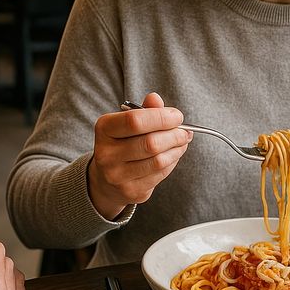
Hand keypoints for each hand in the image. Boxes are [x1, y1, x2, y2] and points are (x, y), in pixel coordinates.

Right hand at [87, 92, 191, 219]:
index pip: (135, 121)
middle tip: (185, 132)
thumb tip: (155, 98)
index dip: (161, 117)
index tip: (177, 116)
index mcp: (104, 129)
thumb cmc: (122, 143)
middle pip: (151, 143)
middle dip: (174, 135)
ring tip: (182, 142)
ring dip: (177, 149)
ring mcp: (117, 175)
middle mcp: (106, 154)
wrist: (106, 179)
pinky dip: (172, 162)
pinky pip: (160, 174)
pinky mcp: (131, 191)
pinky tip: (173, 155)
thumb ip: (144, 110)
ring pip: (158, 161)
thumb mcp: (127, 122)